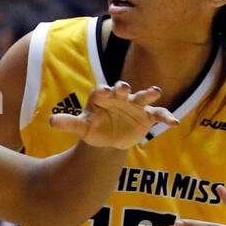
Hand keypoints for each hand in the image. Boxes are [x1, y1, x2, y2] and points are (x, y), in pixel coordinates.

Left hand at [48, 81, 176, 148]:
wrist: (109, 137)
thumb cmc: (93, 127)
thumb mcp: (81, 127)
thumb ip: (68, 123)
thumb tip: (50, 122)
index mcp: (102, 96)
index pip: (101, 91)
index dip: (103, 91)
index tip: (104, 91)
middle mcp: (120, 97)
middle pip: (122, 89)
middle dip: (123, 87)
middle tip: (124, 87)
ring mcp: (135, 105)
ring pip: (143, 97)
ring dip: (149, 94)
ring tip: (155, 92)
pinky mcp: (147, 116)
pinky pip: (158, 114)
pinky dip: (166, 117)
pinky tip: (174, 123)